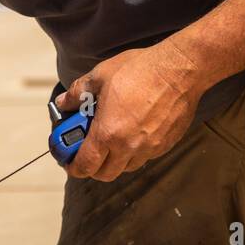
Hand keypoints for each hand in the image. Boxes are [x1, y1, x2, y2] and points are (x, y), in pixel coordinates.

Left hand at [54, 37, 207, 181]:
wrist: (179, 70)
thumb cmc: (140, 69)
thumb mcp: (101, 75)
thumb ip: (78, 93)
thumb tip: (65, 102)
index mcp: (108, 133)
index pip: (85, 166)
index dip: (73, 167)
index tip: (69, 161)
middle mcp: (129, 147)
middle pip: (105, 174)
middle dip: (93, 167)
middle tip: (88, 151)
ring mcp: (150, 148)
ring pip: (126, 167)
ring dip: (115, 160)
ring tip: (112, 138)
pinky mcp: (166, 144)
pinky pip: (145, 157)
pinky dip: (135, 151)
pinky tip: (133, 132)